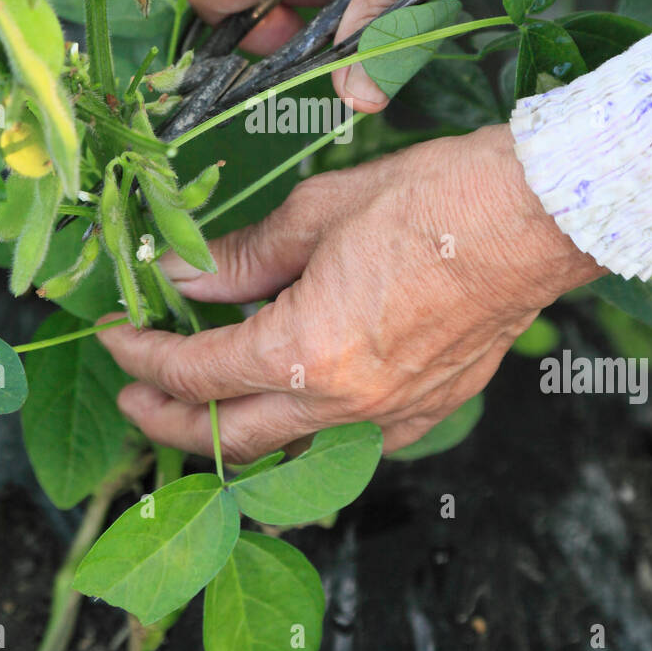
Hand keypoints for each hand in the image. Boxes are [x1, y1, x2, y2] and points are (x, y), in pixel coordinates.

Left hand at [97, 125, 602, 462]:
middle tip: (134, 396)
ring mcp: (392, 415)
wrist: (534, 215)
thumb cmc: (432, 199)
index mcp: (306, 351)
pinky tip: (295, 404)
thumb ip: (240, 258)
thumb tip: (182, 276)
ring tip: (203, 406)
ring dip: (235, 433)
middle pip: (231, 436)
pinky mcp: (429, 411)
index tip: (117, 333)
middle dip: (168, 421)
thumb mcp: (316, 212)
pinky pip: (351, 444)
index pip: (197, 374)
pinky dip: (308, 432)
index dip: (143, 355)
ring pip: (290, 451)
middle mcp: (345, 403)